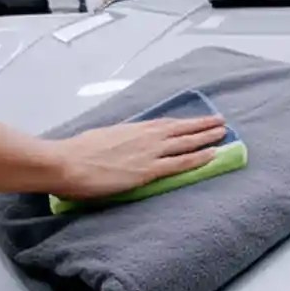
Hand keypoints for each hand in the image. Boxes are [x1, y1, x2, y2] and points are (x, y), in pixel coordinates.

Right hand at [46, 115, 226, 198]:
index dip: (183, 123)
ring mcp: (149, 152)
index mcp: (132, 129)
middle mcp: (145, 137)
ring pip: (185, 143)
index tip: (196, 120)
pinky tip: (212, 155)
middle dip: (202, 126)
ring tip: (223, 133)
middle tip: (220, 122)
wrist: (66, 162)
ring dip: (206, 137)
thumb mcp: (101, 138)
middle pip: (180, 129)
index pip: (164, 125)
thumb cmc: (77, 153)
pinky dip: (198, 158)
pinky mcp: (148, 170)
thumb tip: (120, 145)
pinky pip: (180, 163)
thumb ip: (117, 141)